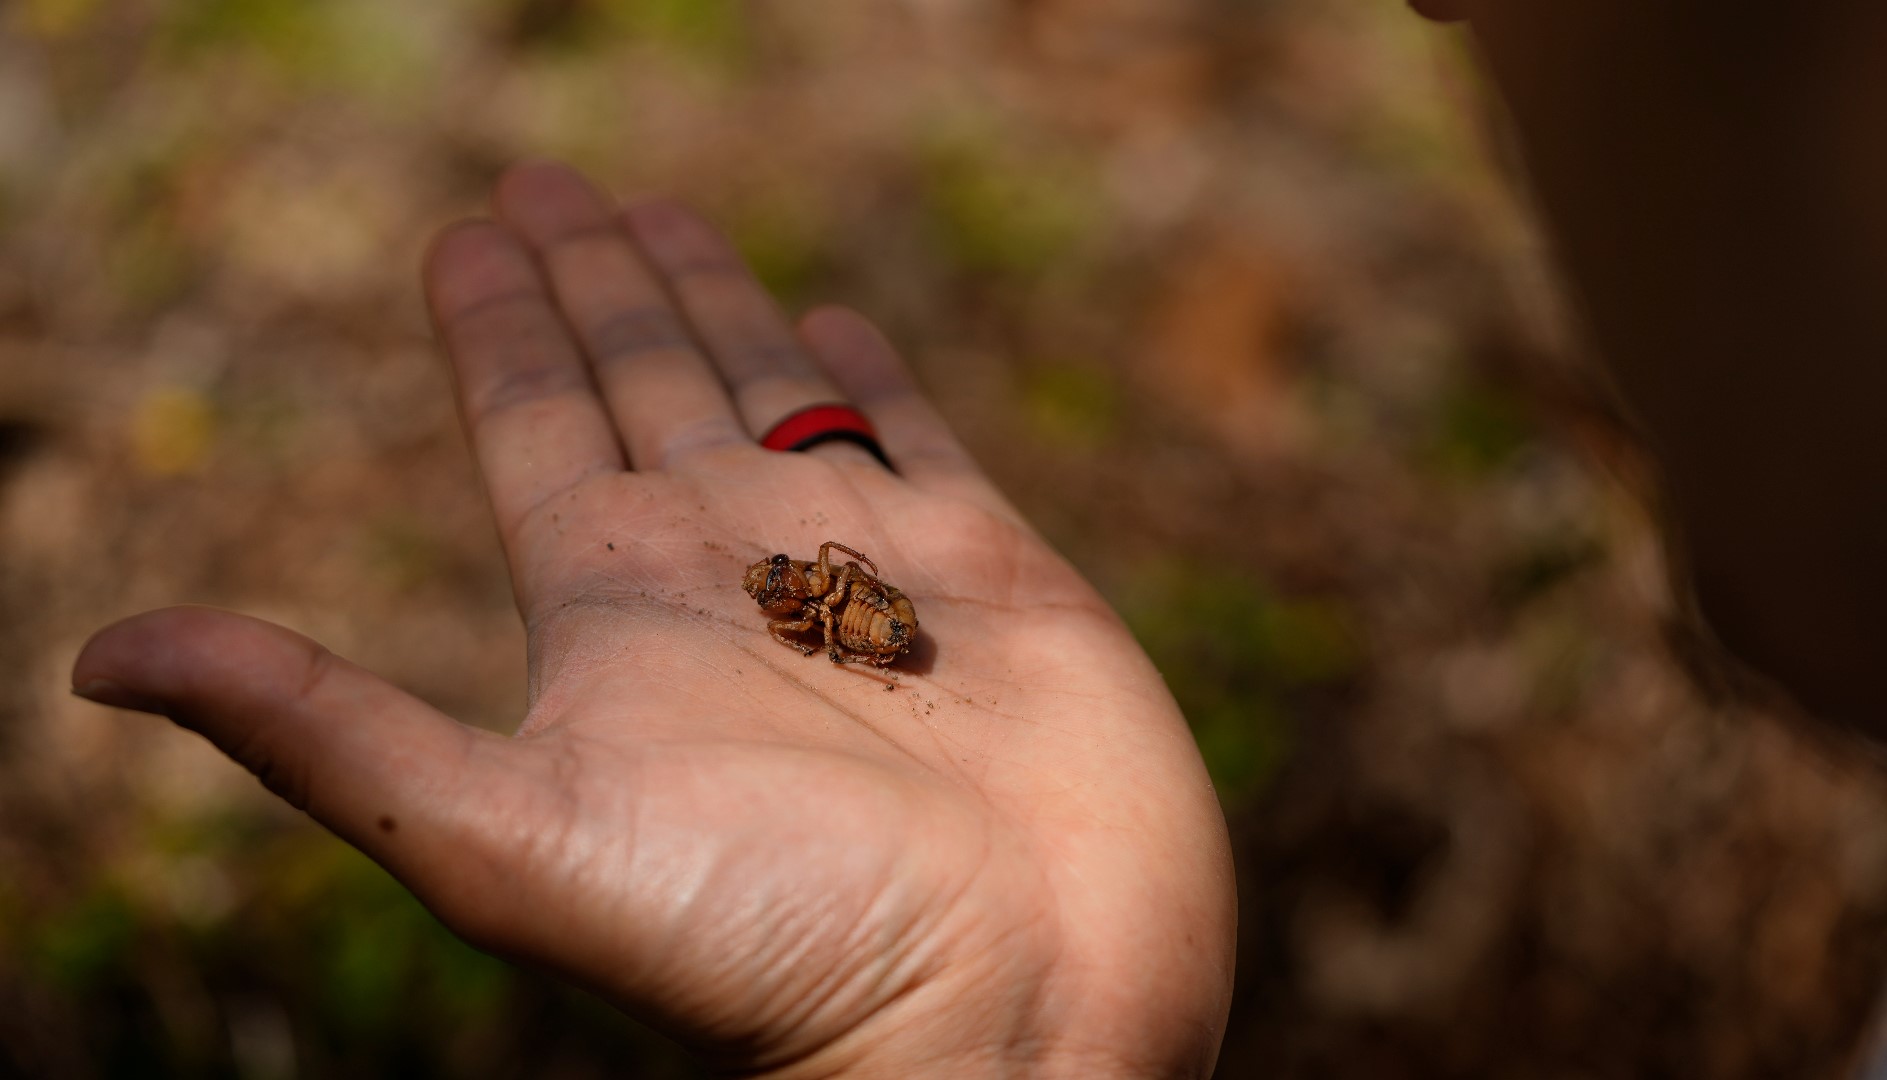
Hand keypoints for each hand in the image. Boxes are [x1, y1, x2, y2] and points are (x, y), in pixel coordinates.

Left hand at [71, 162, 1234, 1077]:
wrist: (1017, 1007)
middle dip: (593, 283)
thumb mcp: (516, 841)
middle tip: (544, 183)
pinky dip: (876, 376)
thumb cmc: (778, 946)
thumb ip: (328, 733)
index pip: (535, 426)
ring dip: (715, 301)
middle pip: (641, 382)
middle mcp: (732, 574)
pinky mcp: (997, 569)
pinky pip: (920, 437)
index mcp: (616, 612)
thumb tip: (96, 658)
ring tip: (658, 214)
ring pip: (772, 390)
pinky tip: (837, 325)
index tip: (462, 230)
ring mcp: (869, 564)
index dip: (494, 328)